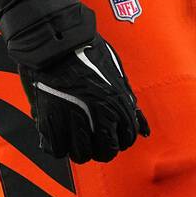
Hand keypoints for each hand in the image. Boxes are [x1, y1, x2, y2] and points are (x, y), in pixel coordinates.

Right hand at [18, 34, 149, 163]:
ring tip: (74, 133)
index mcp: (119, 106)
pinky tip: (58, 132)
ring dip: (78, 147)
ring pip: (81, 155)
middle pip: (105, 153)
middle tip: (90, 135)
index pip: (125, 141)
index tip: (107, 130)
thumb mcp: (117, 74)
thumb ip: (129, 103)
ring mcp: (75, 120)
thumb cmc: (88, 52)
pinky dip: (57, 144)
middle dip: (99, 147)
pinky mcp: (51, 120)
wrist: (58, 41)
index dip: (117, 137)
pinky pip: (57, 150)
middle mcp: (100, 117)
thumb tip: (144, 130)